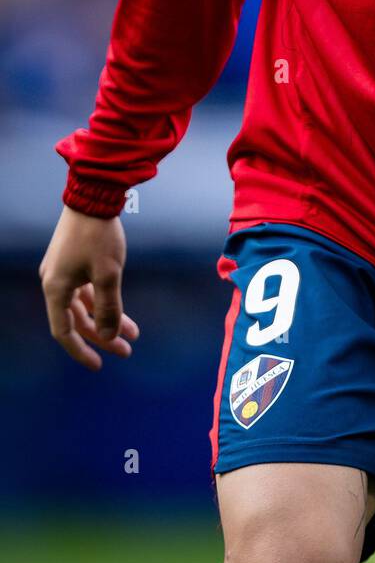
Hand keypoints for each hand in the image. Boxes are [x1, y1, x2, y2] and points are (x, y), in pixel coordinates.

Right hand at [39, 206, 138, 370]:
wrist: (93, 197)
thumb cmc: (99, 236)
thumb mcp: (108, 274)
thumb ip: (108, 308)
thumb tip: (107, 337)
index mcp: (55, 289)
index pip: (64, 332)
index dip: (81, 351)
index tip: (99, 365)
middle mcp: (54, 283)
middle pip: (78, 321)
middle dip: (103, 336)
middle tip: (127, 350)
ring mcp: (63, 272)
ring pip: (85, 306)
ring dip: (107, 319)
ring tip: (133, 333)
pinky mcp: (73, 262)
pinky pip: (87, 290)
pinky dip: (104, 301)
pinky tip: (123, 309)